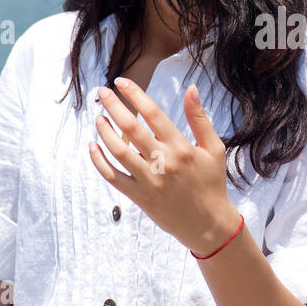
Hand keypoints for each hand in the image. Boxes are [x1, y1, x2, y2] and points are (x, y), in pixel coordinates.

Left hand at [88, 77, 238, 251]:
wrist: (207, 224)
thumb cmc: (211, 183)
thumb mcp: (213, 149)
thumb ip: (199, 119)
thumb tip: (191, 89)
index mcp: (181, 148)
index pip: (153, 114)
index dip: (135, 95)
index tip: (121, 82)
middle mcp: (163, 162)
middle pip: (131, 128)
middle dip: (113, 107)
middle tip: (101, 93)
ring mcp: (149, 181)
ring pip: (119, 151)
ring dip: (105, 132)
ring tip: (98, 118)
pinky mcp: (139, 197)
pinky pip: (113, 177)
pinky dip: (99, 161)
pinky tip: (93, 146)